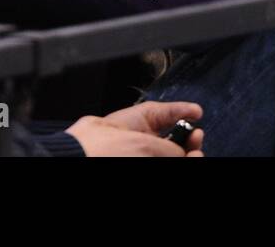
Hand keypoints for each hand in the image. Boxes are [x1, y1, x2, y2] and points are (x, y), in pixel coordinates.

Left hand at [65, 101, 204, 155]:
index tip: (198, 113)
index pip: (163, 112)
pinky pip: (159, 160)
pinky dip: (177, 160)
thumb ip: (168, 147)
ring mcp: (138, 154)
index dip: (182, 110)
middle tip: (197, 144)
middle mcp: (137, 141)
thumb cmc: (95, 151)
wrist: (76, 164)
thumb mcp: (142, 144)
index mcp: (134, 122)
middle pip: (172, 139)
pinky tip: (185, 159)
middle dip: (189, 140)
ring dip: (186, 155)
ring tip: (195, 156)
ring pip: (170, 154)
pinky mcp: (140, 160)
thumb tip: (183, 155)